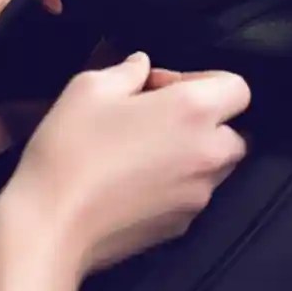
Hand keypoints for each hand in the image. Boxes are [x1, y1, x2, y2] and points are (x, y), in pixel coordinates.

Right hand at [0, 53, 249, 274]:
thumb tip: (141, 66)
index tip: (165, 87)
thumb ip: (127, 70)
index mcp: (193, 111)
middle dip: (203, 121)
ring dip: (191, 153)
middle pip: (233, 130)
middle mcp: (207, 154)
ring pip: (215, 166)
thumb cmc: (70, 151)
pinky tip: (132, 180)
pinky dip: (175, 184)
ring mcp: (198, 194)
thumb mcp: (89, 88)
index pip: (239, 87)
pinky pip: (192, 194)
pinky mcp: (181, 225)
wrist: (52, 224)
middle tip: (156, 118)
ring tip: (141, 150)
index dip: (205, 80)